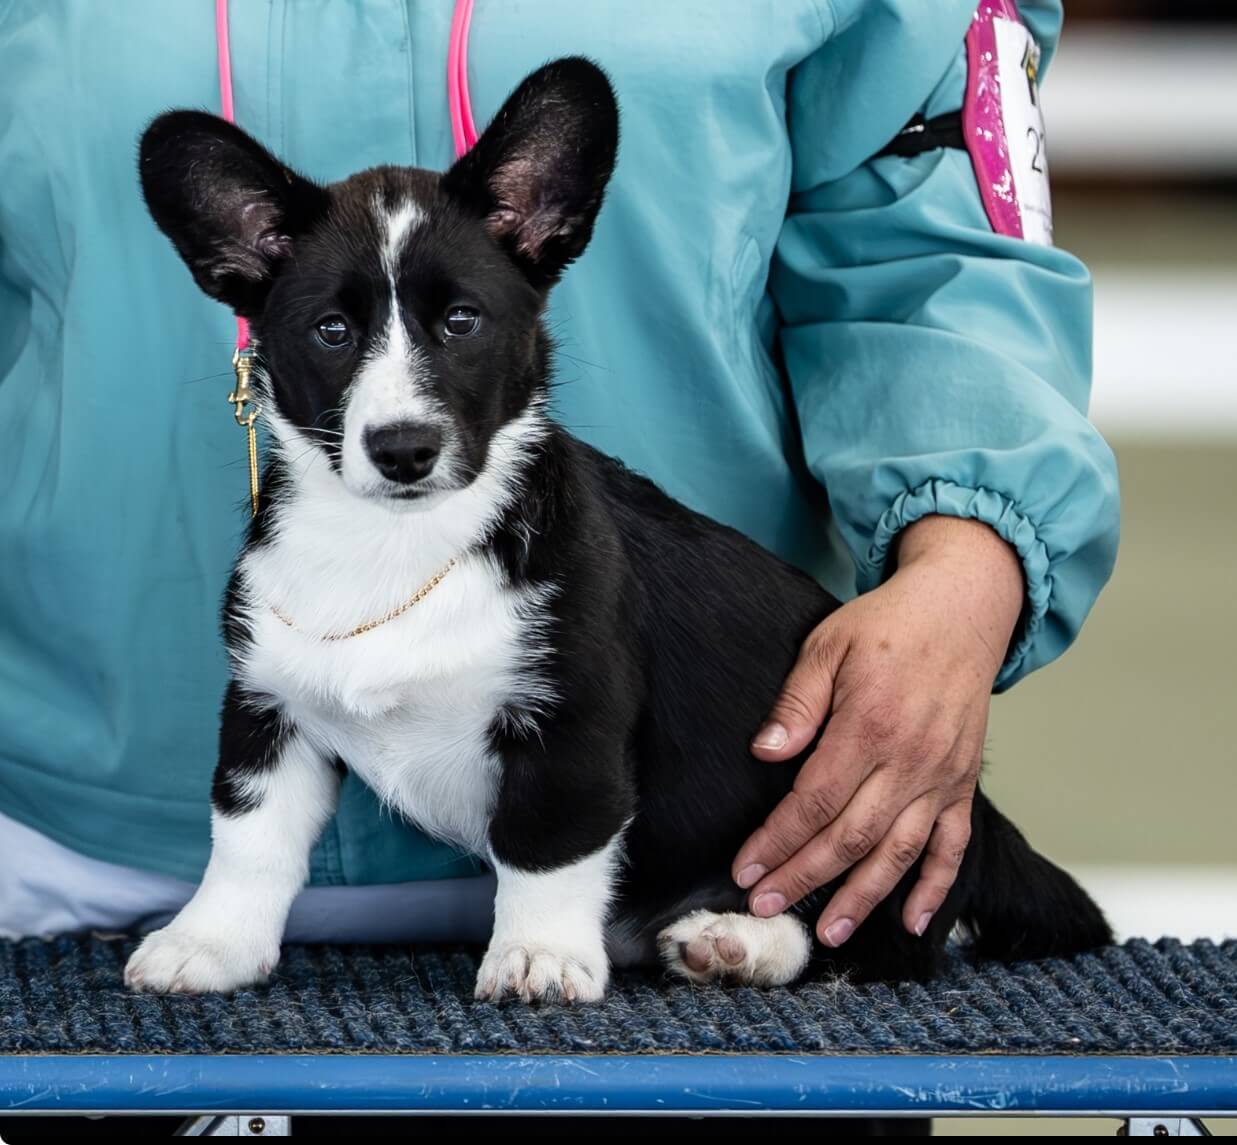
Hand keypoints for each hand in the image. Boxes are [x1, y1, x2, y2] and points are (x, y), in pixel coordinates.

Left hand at [732, 515, 1024, 945]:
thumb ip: (798, 701)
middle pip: (851, 837)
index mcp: (869, 725)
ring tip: (827, 932)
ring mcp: (942, 776)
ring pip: (900, 852)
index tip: (746, 869)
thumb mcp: (828, 644)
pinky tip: (912, 921)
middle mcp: (910, 760)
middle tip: (765, 907)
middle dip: (804, 877)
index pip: (814, 801)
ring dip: (862, 898)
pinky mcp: (964, 781)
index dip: (777, 841)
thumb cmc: (887, 624)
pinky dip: (937, 888)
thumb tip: (766, 752)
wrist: (961, 608)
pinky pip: (954, 845)